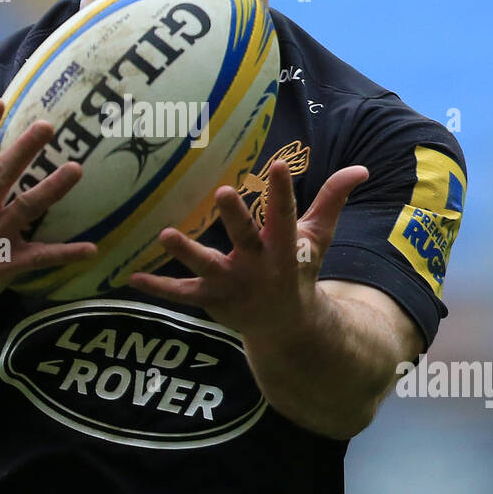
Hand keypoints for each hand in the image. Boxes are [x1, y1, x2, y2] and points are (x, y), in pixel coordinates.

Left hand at [126, 158, 368, 338]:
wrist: (288, 328)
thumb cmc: (298, 270)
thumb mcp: (317, 238)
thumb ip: (332, 200)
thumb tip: (360, 168)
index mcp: (283, 248)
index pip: (284, 215)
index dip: (282, 191)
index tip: (278, 165)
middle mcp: (258, 266)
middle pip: (245, 239)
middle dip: (235, 218)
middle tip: (222, 192)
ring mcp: (231, 285)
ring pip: (207, 267)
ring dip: (187, 253)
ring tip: (166, 234)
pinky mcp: (210, 300)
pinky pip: (181, 294)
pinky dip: (157, 287)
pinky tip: (131, 276)